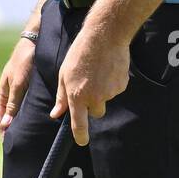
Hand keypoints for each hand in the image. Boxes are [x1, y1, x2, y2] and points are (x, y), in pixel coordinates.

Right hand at [0, 36, 36, 135]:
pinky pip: (29, 101)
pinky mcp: (30, 84)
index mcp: (4, 91)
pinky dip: (31, 110)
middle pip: (11, 113)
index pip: (2, 115)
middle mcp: (11, 90)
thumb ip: (13, 104)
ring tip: (30, 133)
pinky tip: (38, 117)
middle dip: (13, 127)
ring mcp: (20, 87)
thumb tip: (5, 125)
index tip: (8, 144)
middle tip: (20, 142)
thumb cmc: (24, 62)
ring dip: (23, 119)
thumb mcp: (18, 84)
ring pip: (21, 108)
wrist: (35, 42)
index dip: (4, 129)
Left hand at [50, 27, 130, 145]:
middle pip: (96, 112)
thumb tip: (56, 114)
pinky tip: (107, 67)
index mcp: (77, 96)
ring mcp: (110, 92)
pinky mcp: (122, 85)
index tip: (81, 141)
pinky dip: (111, 82)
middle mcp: (95, 97)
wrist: (104, 36)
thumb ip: (61, 97)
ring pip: (105, 99)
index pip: (79, 124)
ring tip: (97, 70)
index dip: (80, 136)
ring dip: (101, 90)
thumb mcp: (64, 74)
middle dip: (92, 104)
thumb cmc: (80, 53)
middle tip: (88, 85)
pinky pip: (115, 89)